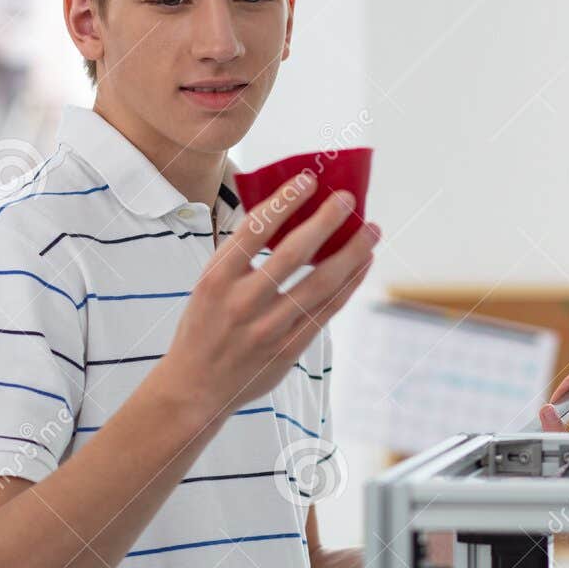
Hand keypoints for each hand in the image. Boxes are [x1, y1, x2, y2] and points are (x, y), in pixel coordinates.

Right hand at [152, 171, 377, 430]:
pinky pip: (327, 311)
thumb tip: (285, 214)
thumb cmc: (205, 325)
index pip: (254, 230)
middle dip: (326, 221)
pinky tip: (362, 264)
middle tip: (349, 199)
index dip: (284, 201)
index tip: (309, 181)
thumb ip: (240, 255)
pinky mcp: (288, 350)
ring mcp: (268, 329)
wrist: (196, 386)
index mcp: (217, 279)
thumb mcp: (208, 284)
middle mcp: (242, 303)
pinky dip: (348, 285)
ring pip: (320, 284)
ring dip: (352, 254)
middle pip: (293, 254)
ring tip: (372, 231)